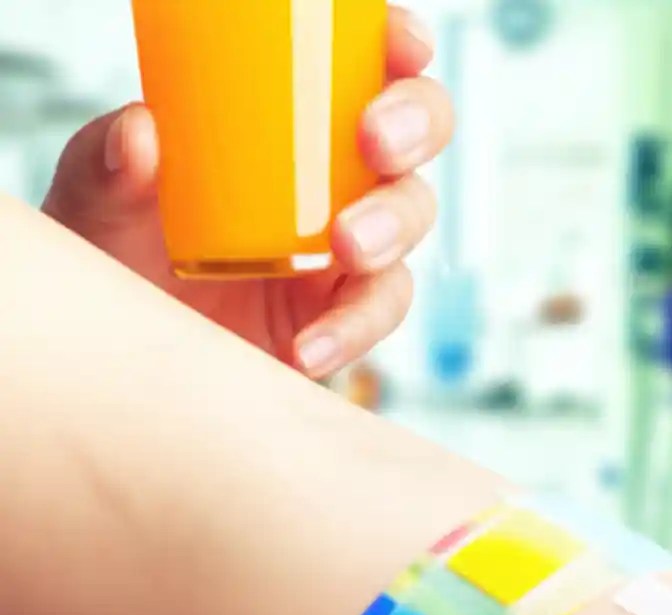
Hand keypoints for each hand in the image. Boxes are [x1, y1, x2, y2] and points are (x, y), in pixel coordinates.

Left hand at [42, 6, 452, 378]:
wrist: (122, 355)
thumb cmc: (118, 256)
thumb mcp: (97, 203)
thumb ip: (106, 165)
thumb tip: (141, 133)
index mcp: (290, 119)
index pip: (363, 66)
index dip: (400, 46)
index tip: (402, 46)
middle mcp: (334, 171)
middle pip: (418, 130)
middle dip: (416, 127)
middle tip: (377, 145)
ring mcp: (350, 242)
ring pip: (412, 215)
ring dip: (394, 225)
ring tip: (350, 247)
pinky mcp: (347, 311)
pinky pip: (379, 309)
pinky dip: (355, 327)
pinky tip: (309, 347)